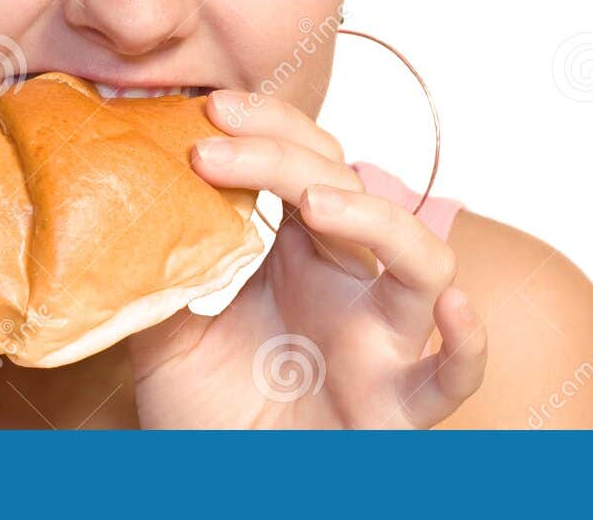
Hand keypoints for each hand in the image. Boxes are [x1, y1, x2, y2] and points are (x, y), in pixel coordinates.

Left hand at [127, 91, 487, 428]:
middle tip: (216, 143)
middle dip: (287, 157)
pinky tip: (450, 306)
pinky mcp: (399, 410)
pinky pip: (453, 376)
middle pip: (351, 192)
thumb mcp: (165, 334)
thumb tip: (126, 203)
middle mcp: (351, 288)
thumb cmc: (207, 417)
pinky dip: (467, 341)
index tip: (209, 110)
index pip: (306, 164)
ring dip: (377, 221)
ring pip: (423, 262)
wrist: (221, 492)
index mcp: (303, 257)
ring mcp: (382, 343)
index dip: (268, 128)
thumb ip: (161, 272)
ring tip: (313, 201)